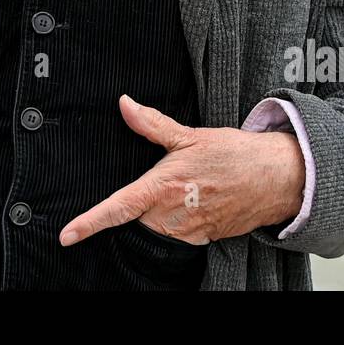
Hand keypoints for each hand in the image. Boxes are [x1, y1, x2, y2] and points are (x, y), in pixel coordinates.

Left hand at [59, 94, 303, 246]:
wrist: (276, 179)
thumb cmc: (235, 155)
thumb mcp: (191, 135)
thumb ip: (152, 124)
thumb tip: (124, 104)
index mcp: (162, 187)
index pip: (117, 208)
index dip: (89, 223)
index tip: (67, 235)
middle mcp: (171, 216)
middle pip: (138, 214)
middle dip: (144, 197)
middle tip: (171, 175)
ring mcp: (188, 232)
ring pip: (158, 224)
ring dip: (164, 207)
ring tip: (192, 184)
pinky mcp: (202, 240)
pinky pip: (179, 232)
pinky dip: (182, 216)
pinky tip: (200, 198)